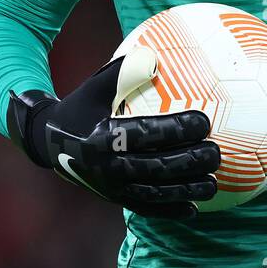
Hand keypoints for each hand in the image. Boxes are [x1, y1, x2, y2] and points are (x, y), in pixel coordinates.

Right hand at [7, 45, 220, 218]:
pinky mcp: (114, 198)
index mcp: (102, 136)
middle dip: (189, 162)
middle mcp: (107, 166)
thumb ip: (123, 72)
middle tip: (216, 154)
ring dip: (185, 190)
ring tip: (213, 183)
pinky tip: (193, 210)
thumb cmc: (81, 107)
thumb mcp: (96, 87)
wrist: (50, 142)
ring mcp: (110, 186)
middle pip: (155, 166)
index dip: (176, 128)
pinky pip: (144, 207)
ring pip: (154, 192)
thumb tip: (153, 57)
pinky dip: (168, 211)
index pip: (146, 133)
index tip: (205, 122)